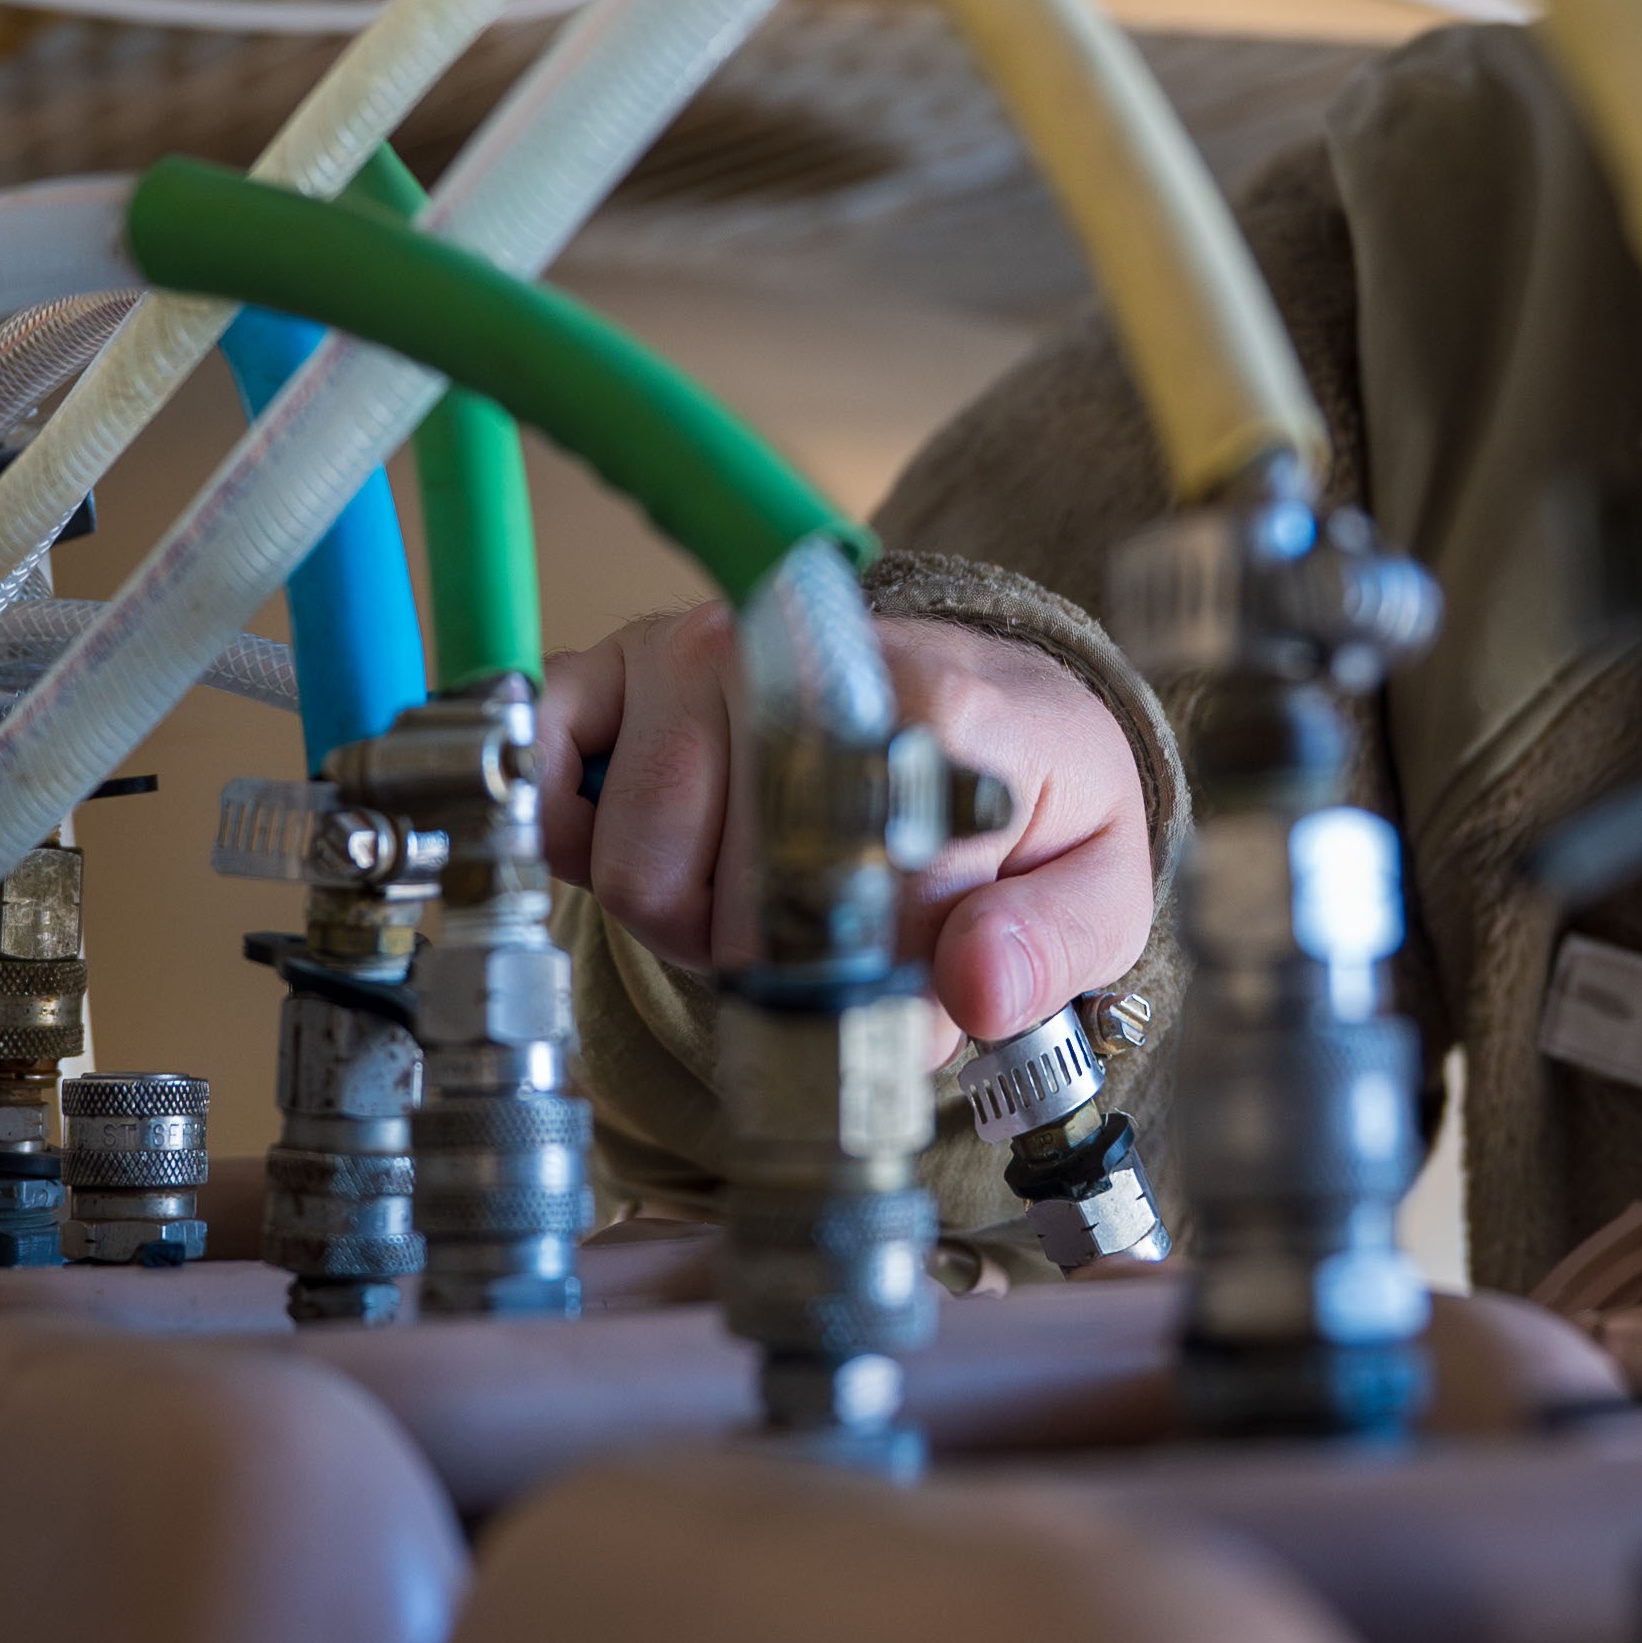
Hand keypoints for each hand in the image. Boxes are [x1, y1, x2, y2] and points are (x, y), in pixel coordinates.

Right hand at [538, 606, 1154, 1046]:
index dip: (872, 988)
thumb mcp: (1097, 882)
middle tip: (833, 940)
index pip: (850, 911)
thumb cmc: (1031, 796)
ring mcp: (690, 651)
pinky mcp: (614, 664)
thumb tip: (975, 991)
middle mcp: (791, 657)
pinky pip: (544, 791)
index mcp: (928, 705)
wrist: (986, 695)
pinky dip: (577, 846)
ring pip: (634, 874)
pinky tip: (663, 844)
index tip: (912, 989)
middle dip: (773, 966)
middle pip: (722, 906)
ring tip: (760, 893)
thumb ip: (1049, 944)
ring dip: (688, 923)